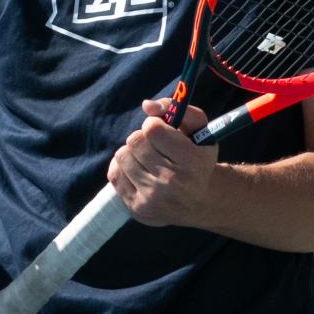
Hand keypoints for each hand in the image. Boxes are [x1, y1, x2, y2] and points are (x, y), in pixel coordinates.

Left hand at [105, 96, 217, 227]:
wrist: (199, 201)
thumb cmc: (196, 157)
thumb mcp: (198, 129)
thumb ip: (176, 107)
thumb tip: (146, 105)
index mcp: (192, 162)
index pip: (153, 129)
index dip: (155, 124)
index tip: (162, 130)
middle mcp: (173, 182)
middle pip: (135, 141)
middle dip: (143, 137)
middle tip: (155, 146)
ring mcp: (153, 198)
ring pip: (122, 155)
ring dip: (132, 152)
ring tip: (147, 158)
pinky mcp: (137, 208)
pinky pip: (114, 174)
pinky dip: (123, 166)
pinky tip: (138, 170)